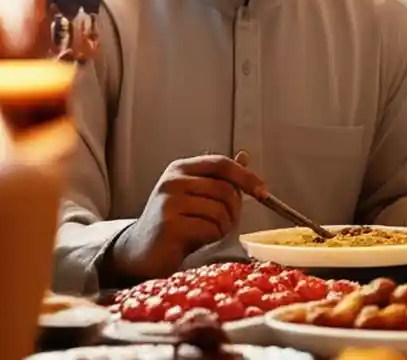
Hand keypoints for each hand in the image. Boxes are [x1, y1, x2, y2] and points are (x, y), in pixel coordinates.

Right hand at [107, 154, 265, 280]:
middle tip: (225, 223)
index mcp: (180, 168)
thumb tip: (245, 156)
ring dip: (223, 226)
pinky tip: (196, 240)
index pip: (222, 163)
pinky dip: (212, 237)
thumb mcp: (197, 196)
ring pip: (220, 211)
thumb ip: (219, 178)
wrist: (141, 252)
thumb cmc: (176, 223)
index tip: (263, 192)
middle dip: (234, 210)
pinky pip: (210, 228)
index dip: (247, 177)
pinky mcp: (169, 225)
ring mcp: (169, 202)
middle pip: (225, 190)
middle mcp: (172, 181)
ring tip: (207, 232)